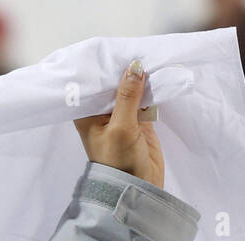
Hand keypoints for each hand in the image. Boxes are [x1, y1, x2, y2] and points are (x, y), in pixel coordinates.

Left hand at [72, 59, 164, 188]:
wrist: (136, 189)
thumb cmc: (119, 161)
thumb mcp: (121, 127)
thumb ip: (127, 96)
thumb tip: (134, 65)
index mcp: (87, 116)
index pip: (89, 86)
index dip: (99, 69)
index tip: (110, 49)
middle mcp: (101, 114)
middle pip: (111, 85)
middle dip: (122, 70)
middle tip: (135, 47)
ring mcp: (121, 116)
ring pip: (129, 89)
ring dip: (138, 77)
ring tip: (149, 55)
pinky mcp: (139, 120)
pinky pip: (144, 98)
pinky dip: (150, 87)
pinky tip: (158, 72)